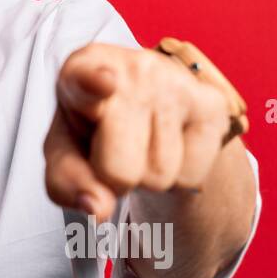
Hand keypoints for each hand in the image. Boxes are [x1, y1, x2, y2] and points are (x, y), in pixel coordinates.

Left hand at [43, 42, 231, 222]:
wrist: (142, 99)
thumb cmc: (92, 125)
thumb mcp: (65, 151)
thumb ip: (67, 181)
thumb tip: (97, 208)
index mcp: (80, 72)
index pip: (86, 80)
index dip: (93, 83)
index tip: (104, 82)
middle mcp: (132, 69)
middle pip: (120, 170)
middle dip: (115, 178)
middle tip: (114, 150)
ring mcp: (176, 83)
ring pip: (160, 177)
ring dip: (148, 177)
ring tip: (142, 142)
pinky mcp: (211, 104)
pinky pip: (192, 176)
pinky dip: (179, 176)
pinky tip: (170, 142)